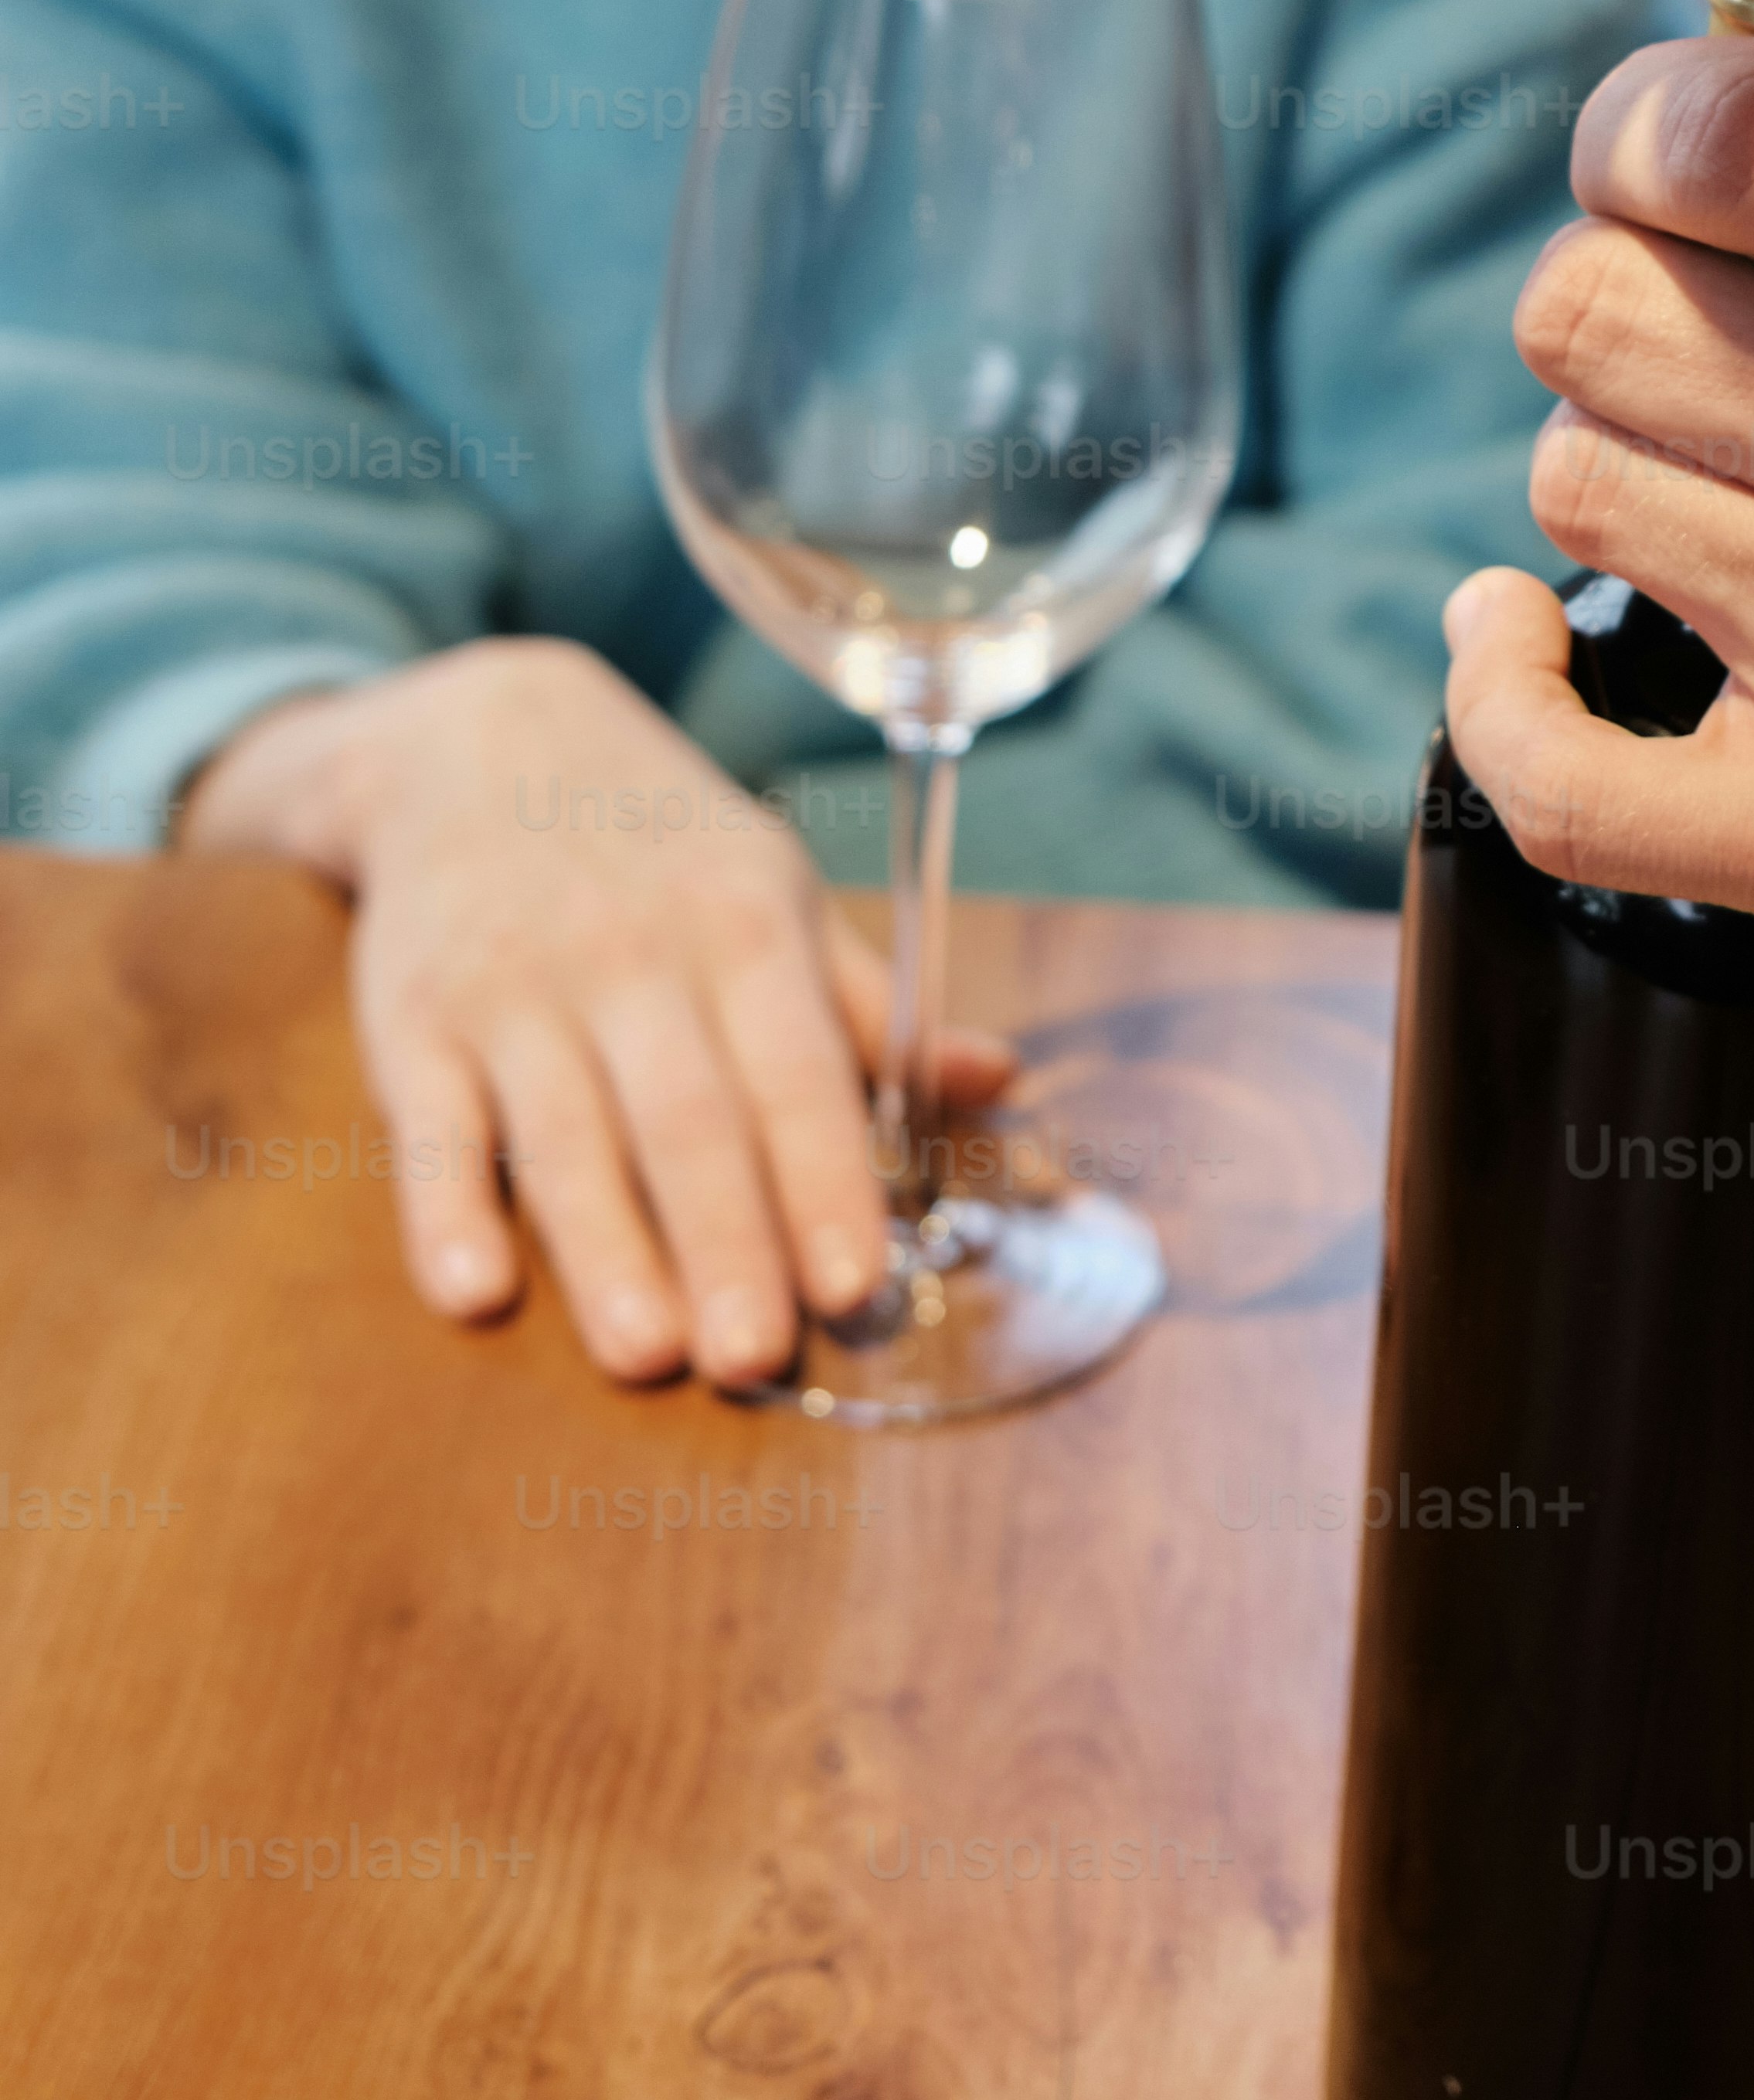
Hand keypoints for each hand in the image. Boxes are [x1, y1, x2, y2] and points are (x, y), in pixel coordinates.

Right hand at [181, 640, 1015, 1383]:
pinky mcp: (411, 1022)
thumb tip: (995, 1080)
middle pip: (686, 1117)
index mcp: (743, 926)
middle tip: (756, 1358)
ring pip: (567, 1135)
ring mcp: (514, 990)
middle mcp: (631, 956)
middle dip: (726, 1240)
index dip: (825, 1176)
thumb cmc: (657, 846)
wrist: (475, 740)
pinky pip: (427, 1127)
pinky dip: (443, 1209)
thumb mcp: (773, 891)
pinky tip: (473, 1290)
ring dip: (605, 1249)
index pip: (797, 1069)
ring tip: (646, 1355)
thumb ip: (868, 1006)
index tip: (856, 1281)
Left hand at [1443, 36, 1753, 1083]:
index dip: (1646, 117)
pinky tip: (1515, 637)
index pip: (1741, 132)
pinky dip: (1499, 694)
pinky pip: (1555, 766)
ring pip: (1576, 482)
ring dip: (1617, 470)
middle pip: (1597, 302)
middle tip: (1684, 332)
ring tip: (1706, 494)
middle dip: (1617, 291)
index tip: (1661, 151)